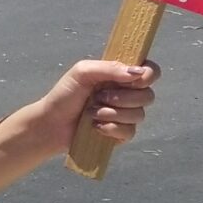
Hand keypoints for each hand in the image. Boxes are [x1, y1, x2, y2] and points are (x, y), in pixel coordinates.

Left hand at [29, 59, 160, 148]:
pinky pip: (130, 132)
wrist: (52, 123)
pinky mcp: (121, 134)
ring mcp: (125, 115)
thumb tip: (138, 72)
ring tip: (92, 112)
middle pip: (148, 95)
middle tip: (100, 96)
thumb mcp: (82, 72)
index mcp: (121, 76)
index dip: (148, 75)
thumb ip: (110, 68)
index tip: (133, 79)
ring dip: (113, 113)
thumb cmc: (65, 94)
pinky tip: (96, 126)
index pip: (150, 71)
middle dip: (123, 98)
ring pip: (139, 115)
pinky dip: (111, 128)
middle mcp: (127, 94)